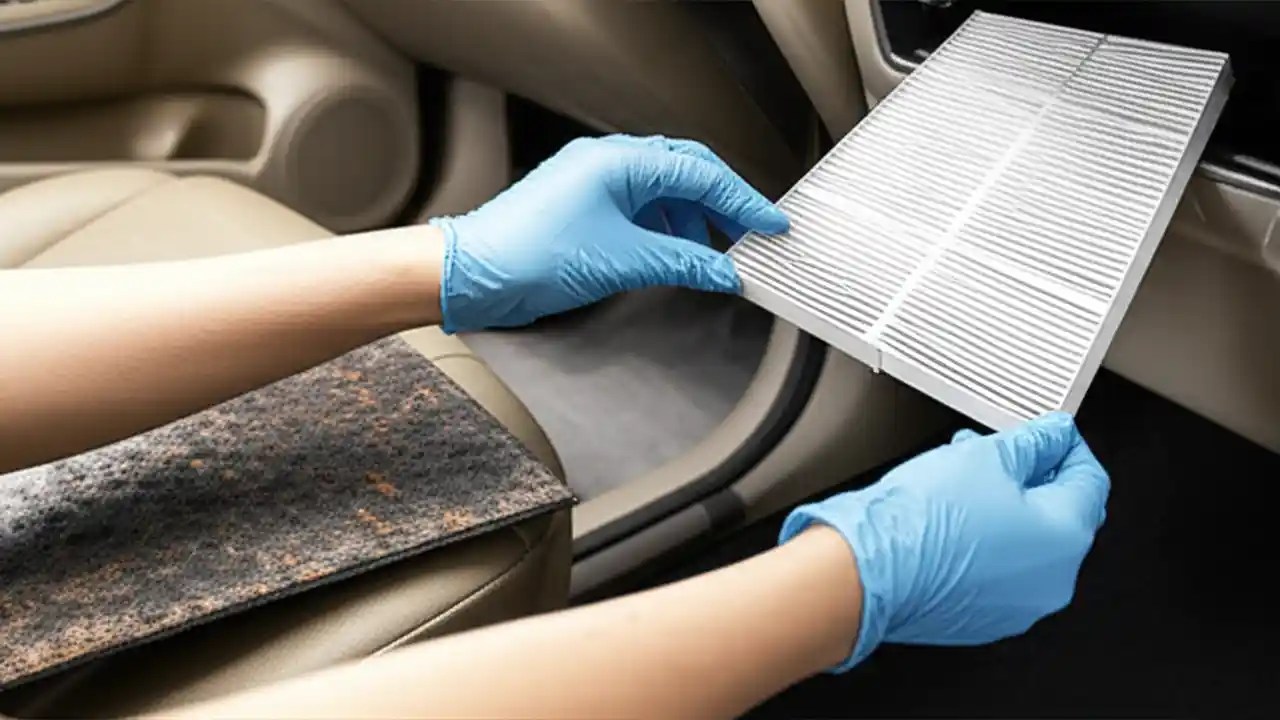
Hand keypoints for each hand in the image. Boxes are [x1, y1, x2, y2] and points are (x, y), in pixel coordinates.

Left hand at [429, 134, 788, 332]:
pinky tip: (676, 256)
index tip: (770, 224)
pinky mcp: (584, 208)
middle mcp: (608, 163)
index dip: (742, 200)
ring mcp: (594, 183)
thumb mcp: (622, 261)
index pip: (700, 173)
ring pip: (662, 193)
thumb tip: (724, 271)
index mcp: (620, 161)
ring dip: (692, 222)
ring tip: (714, 256)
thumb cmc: (530, 255)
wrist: (473, 274)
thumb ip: (681, 263)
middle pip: (685, 173)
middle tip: (751, 234)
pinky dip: (664, 231)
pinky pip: (638, 210)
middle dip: (722, 205)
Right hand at [780, 411, 1109, 670]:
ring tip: (960, 482)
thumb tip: (1054, 435)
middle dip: (1027, 477)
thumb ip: (1033, 442)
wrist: (870, 570)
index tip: (1048, 433)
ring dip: (1003, 509)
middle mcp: (1053, 580)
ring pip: (1025, 544)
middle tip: (993, 454)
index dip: (1067, 446)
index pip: (1090, 479)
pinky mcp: (984, 618)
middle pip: (1058, 514)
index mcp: (1066, 536)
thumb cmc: (923, 521)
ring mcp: (1019, 605)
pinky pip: (998, 572)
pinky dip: (984, 543)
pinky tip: (950, 520)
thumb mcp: (987, 457)